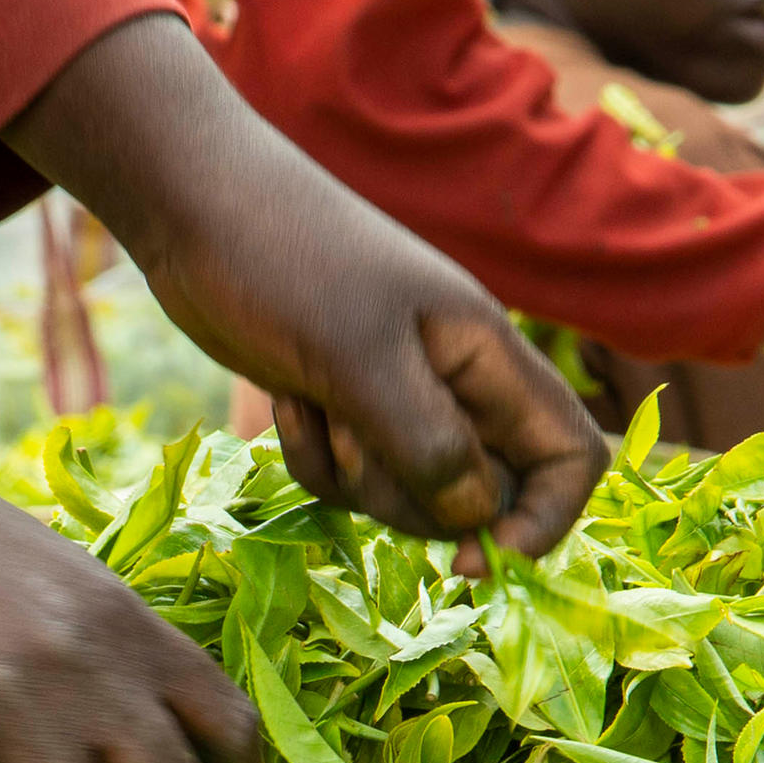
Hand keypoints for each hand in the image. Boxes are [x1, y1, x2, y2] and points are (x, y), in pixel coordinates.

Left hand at [4, 15, 605, 573]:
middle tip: (358, 442)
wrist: (192, 206)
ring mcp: (396, 393)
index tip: (479, 556)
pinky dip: (314, 457)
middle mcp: (455, 378)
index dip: (544, 519)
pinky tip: (286, 399)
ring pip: (409, 492)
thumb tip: (476, 520)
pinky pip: (349, 476)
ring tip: (315, 402)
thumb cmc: (282, 262)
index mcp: (486, 353)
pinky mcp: (343, 403)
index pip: (571, 455)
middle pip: (481, 493)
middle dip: (416, 498)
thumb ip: (427, 444)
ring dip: (355, 476)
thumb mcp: (358, 358)